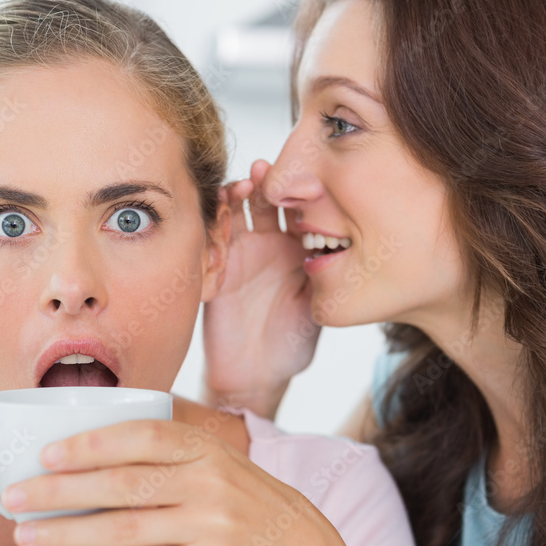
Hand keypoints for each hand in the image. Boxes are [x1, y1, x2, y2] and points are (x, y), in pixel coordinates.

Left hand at [3, 418, 344, 545]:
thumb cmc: (247, 503)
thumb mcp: (219, 462)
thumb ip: (170, 452)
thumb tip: (90, 448)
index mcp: (207, 448)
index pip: (141, 436)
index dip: (91, 443)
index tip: (47, 453)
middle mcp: (210, 482)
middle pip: (122, 485)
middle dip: (60, 491)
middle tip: (15, 497)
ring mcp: (213, 525)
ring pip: (125, 530)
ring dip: (68, 534)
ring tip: (27, 536)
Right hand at [202, 160, 319, 417]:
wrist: (254, 375)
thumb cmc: (290, 345)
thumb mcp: (314, 306)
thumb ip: (320, 274)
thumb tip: (332, 241)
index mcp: (297, 250)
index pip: (299, 208)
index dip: (301, 191)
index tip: (306, 179)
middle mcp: (269, 246)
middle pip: (266, 199)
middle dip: (267, 181)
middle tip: (267, 170)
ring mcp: (241, 253)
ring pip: (237, 210)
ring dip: (238, 193)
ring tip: (244, 185)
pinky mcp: (216, 267)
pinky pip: (212, 235)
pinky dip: (215, 218)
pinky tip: (221, 210)